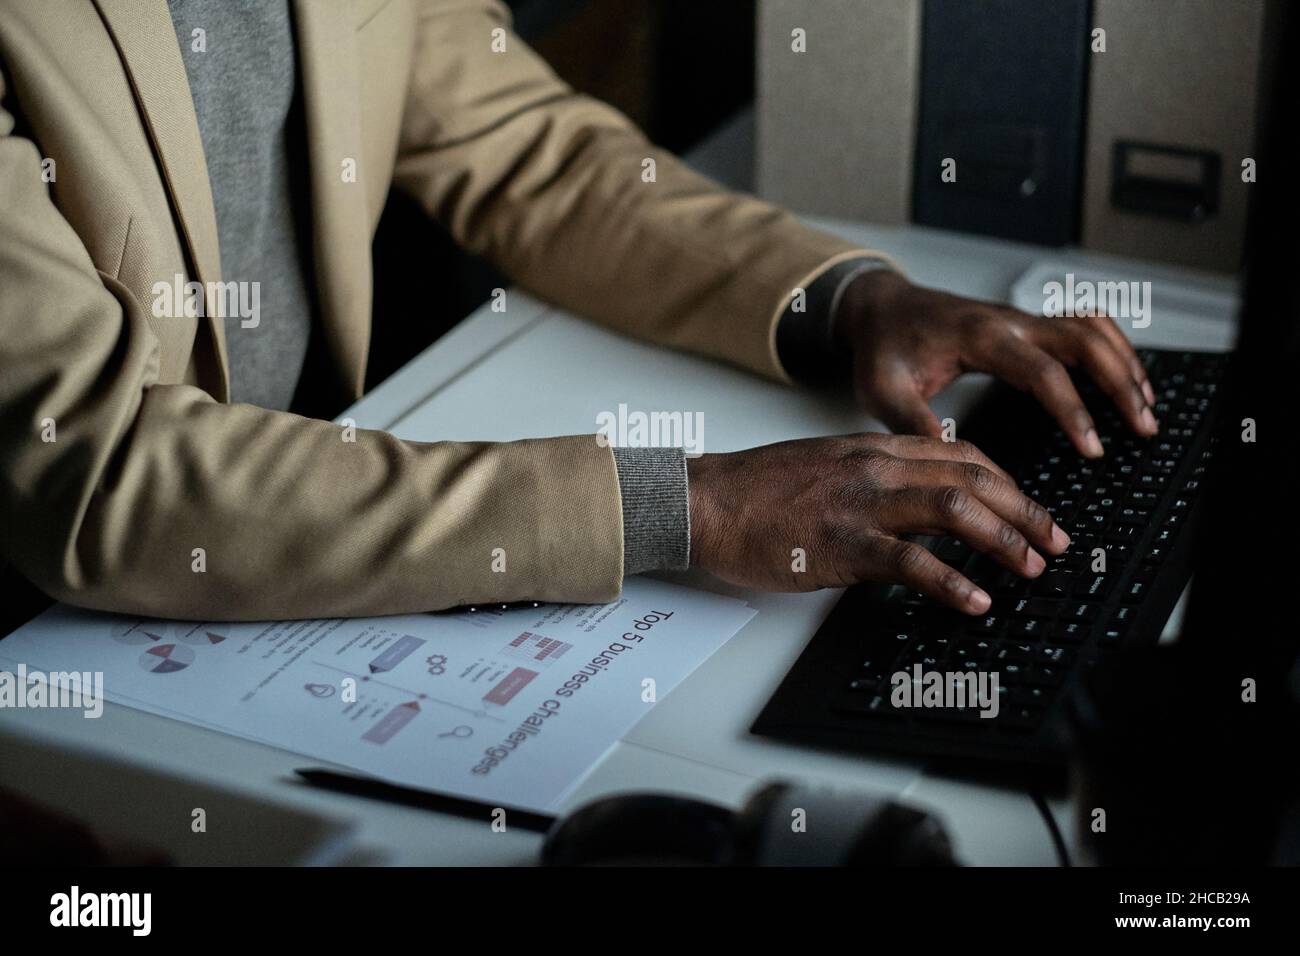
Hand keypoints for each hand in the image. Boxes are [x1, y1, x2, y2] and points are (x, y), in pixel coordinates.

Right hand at [687, 433, 1069, 613]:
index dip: (1009, 482)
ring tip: (1031, 567)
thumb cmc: (757, 491)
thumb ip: (873, 480)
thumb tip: (912, 513)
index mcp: (875, 448)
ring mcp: (861, 503)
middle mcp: (877, 467)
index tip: (1030, 509)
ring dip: (1004, 539)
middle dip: (1026, 512)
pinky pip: (910, 561)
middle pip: (974, 478)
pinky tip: (975, 599)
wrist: (707, 500)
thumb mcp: (826, 468)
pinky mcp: (841, 543)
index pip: (963, 454)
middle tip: (1056, 542)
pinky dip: (952, 582)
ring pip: (955, 509)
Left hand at [836, 270, 1157, 457]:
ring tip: (1147, 407)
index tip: (1092, 447)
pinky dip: (1112, 345)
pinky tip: (1127, 374)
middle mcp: (1008, 321)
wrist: (880, 307)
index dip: (1072, 410)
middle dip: (1119, 383)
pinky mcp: (1025, 323)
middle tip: (1142, 426)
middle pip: (1083, 342)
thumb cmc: (882, 347)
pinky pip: (1081, 324)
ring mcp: (1020, 319)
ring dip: (1124, 364)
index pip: (1041, 371)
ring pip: (1090, 329)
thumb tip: (951, 456)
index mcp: (978, 336)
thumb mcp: (883, 390)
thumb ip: (914, 423)